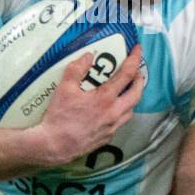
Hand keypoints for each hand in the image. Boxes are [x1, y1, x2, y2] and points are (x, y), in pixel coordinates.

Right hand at [31, 45, 144, 165]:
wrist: (54, 146)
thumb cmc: (59, 117)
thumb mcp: (64, 89)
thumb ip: (76, 69)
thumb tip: (88, 56)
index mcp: (105, 99)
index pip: (126, 74)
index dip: (134, 59)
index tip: (138, 49)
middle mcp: (113, 113)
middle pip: (136, 94)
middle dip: (139, 80)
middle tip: (136, 71)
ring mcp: (112, 127)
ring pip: (130, 110)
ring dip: (132, 97)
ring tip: (126, 90)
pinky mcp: (107, 138)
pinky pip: (120, 122)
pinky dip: (121, 112)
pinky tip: (111, 109)